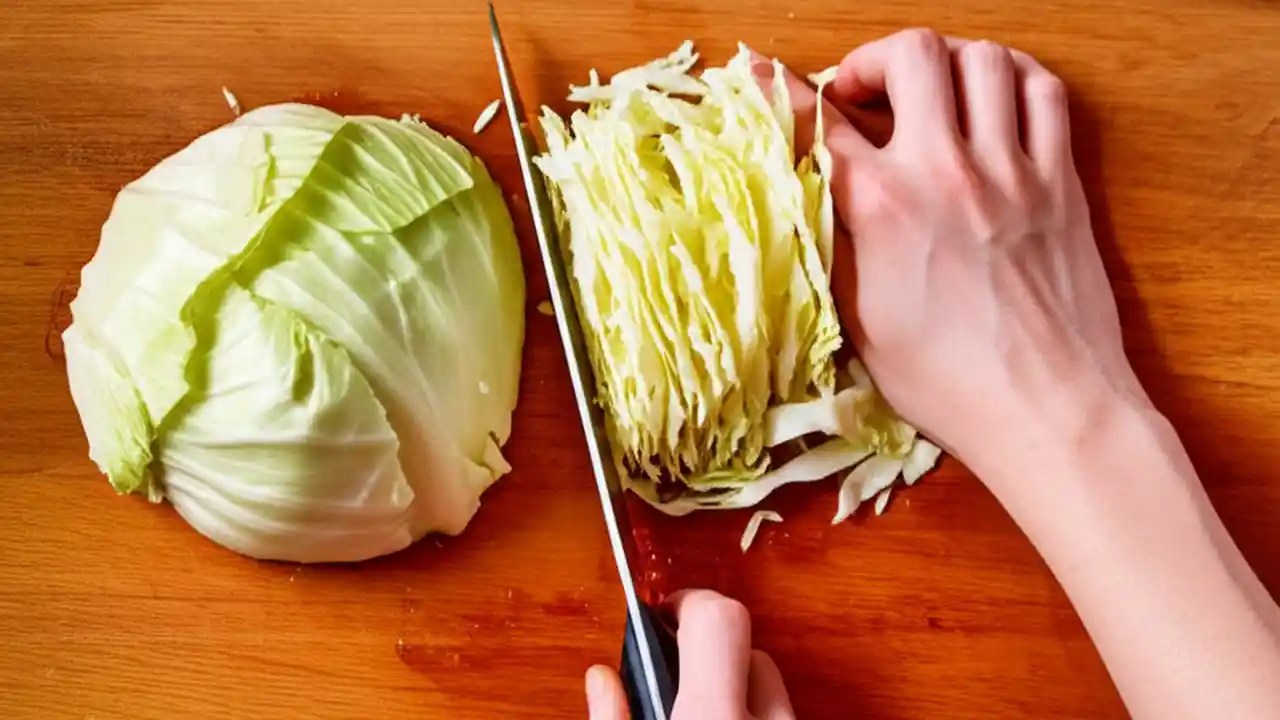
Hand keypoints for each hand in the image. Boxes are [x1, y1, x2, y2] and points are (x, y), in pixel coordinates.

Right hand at [584, 589, 793, 719]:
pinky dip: (756, 718)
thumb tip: (602, 679)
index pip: (718, 616)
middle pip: (752, 652)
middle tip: (677, 689)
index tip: (664, 617)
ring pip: (774, 691)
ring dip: (740, 694)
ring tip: (703, 719)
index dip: (689, 604)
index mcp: (711, 718)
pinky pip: (782, 716)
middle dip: (714, 658)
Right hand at [768, 30, 1149, 478]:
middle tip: (863, 93)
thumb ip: (831, 244)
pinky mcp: (1060, 181)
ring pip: (983, 59)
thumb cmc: (947, 383)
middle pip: (911, 54)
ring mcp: (1012, 170)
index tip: (758, 70)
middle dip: (874, 59)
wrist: (1047, 409)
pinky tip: (992, 103)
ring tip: (929, 94)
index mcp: (884, 210)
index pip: (817, 123)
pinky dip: (1013, 79)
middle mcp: (946, 172)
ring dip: (945, 64)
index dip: (777, 88)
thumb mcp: (858, 320)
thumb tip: (808, 195)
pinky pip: (1044, 91)